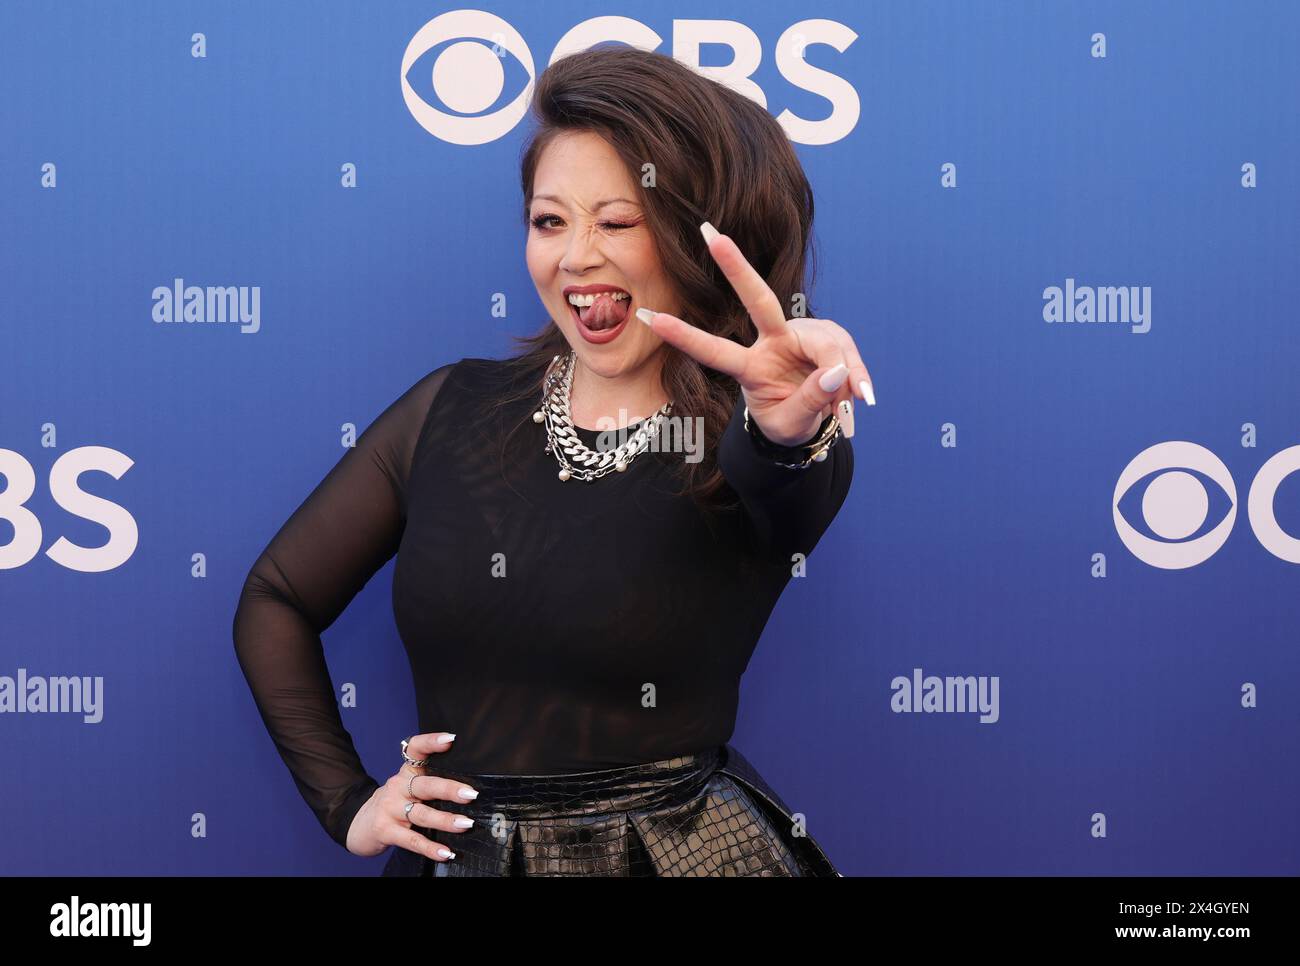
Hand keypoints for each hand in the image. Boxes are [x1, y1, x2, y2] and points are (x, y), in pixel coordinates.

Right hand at [345, 732, 476, 862]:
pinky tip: (446, 853)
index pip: (416, 749)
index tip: (451, 740)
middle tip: (471, 794)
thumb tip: (470, 791)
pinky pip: (411, 840)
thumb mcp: (408, 788)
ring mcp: (390, 809)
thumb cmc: (393, 805)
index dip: (431, 742)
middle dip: (449, 789)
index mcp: (407, 773)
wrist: (358, 824)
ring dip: (445, 820)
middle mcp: (398, 786)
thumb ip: (431, 784)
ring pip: (422, 813)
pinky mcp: (385, 830)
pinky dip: (430, 848)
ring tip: (466, 824)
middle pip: (425, 785)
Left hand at [638, 222, 874, 444]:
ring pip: (826, 344)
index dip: (685, 336)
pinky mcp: (827, 337)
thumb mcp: (792, 424)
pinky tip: (864, 396)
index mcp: (750, 368)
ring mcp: (800, 335)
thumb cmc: (788, 423)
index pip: (714, 350)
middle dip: (735, 268)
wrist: (810, 423)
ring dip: (844, 377)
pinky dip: (858, 378)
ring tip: (855, 404)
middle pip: (758, 300)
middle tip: (711, 236)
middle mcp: (771, 342)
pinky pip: (846, 355)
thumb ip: (811, 401)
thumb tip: (836, 373)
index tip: (650, 317)